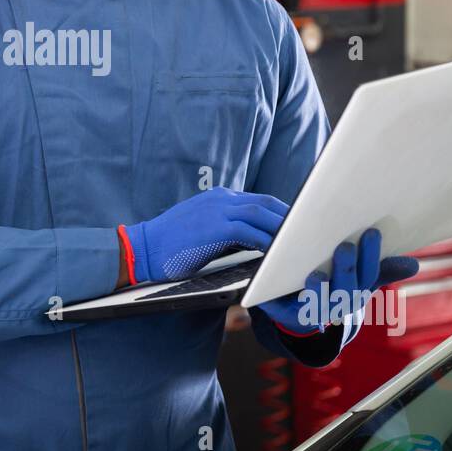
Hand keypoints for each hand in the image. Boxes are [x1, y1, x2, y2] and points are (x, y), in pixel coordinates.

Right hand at [120, 187, 288, 283]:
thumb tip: (251, 241)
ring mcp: (217, 211)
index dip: (281, 211)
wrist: (142, 248)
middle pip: (266, 203)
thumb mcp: (202, 229)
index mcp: (218, 198)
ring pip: (261, 214)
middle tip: (309, 232)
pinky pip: (250, 232)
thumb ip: (225, 229)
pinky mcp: (214, 228)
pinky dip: (266, 241)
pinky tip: (277, 253)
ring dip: (283, 228)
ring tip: (300, 243)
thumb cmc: (170, 245)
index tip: (297, 223)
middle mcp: (221, 199)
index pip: (258, 200)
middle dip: (290, 216)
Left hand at [258, 228, 418, 336]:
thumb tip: (414, 265)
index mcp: (357, 292)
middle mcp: (340, 305)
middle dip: (347, 269)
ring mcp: (317, 312)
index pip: (369, 275)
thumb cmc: (332, 284)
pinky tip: (295, 285)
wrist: (299, 311)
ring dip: (320, 290)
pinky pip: (295, 310)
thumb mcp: (358, 276)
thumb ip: (383, 269)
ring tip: (317, 274)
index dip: (371, 256)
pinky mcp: (292, 315)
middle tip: (345, 246)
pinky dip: (296, 300)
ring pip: (322, 304)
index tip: (371, 232)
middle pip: (347, 290)